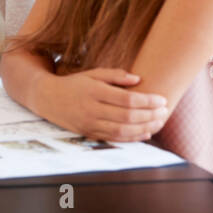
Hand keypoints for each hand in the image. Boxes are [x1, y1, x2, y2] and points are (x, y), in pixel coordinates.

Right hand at [40, 69, 168, 142]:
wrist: (47, 98)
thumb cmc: (74, 84)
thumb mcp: (91, 74)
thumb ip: (115, 75)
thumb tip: (138, 79)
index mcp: (93, 91)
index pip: (127, 99)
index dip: (148, 101)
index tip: (162, 99)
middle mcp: (91, 109)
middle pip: (128, 116)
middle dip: (151, 115)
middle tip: (165, 111)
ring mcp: (90, 123)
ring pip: (124, 130)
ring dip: (145, 127)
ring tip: (160, 122)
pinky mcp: (89, 133)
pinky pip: (115, 138)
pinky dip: (133, 137)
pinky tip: (146, 133)